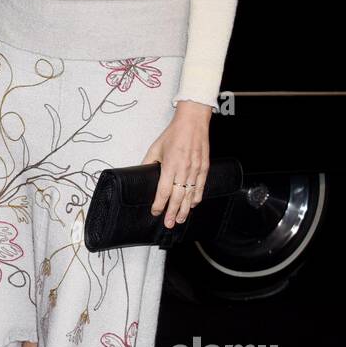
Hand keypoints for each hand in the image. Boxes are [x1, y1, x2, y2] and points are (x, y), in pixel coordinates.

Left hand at [141, 101, 211, 227]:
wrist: (192, 122)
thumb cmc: (173, 134)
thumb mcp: (155, 147)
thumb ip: (148, 162)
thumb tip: (142, 174)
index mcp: (170, 165)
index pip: (163, 191)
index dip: (158, 204)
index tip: (154, 211)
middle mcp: (183, 170)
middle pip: (177, 197)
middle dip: (172, 212)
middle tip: (169, 223)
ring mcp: (195, 170)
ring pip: (190, 195)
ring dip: (185, 209)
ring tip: (180, 220)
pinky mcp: (204, 168)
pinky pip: (201, 187)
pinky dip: (197, 198)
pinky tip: (193, 205)